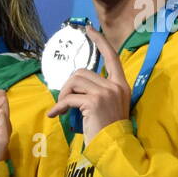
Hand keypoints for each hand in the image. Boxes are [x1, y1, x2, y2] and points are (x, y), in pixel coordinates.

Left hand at [45, 26, 130, 143]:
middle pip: (82, 72)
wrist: (114, 147)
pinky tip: (55, 115)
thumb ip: (96, 92)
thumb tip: (73, 84)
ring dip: (63, 95)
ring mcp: (106, 92)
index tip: (89, 29)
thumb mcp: (106, 106)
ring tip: (63, 108)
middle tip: (64, 102)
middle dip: (68, 86)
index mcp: (121, 85)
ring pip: (74, 82)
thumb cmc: (107, 130)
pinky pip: (68, 98)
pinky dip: (59, 107)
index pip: (112, 56)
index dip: (99, 41)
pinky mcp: (94, 102)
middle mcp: (116, 85)